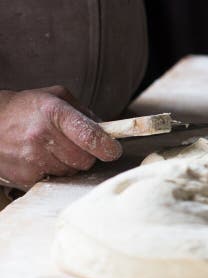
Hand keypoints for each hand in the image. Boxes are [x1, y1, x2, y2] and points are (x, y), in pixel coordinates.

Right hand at [0, 86, 121, 189]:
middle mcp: (42, 136)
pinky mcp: (24, 175)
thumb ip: (84, 112)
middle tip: (76, 147)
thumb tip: (107, 130)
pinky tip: (42, 159)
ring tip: (54, 150)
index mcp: (55, 113)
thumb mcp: (55, 97)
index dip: (108, 146)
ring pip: (71, 172)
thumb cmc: (25, 108)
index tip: (113, 150)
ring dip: (70, 164)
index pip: (90, 136)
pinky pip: (54, 180)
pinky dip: (54, 173)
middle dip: (87, 155)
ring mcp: (31, 158)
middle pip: (85, 160)